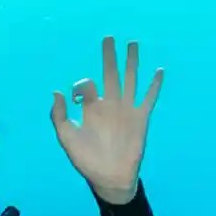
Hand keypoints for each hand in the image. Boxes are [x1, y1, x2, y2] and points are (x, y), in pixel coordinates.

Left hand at [50, 35, 163, 203]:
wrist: (108, 178)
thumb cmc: (86, 160)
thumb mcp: (67, 137)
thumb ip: (59, 116)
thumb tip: (56, 91)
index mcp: (90, 109)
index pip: (87, 86)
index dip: (81, 86)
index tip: (77, 97)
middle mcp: (109, 105)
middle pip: (110, 74)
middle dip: (109, 57)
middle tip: (108, 38)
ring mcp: (126, 110)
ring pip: (130, 80)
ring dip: (132, 62)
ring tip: (133, 43)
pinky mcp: (140, 118)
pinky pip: (149, 98)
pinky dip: (155, 85)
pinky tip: (159, 71)